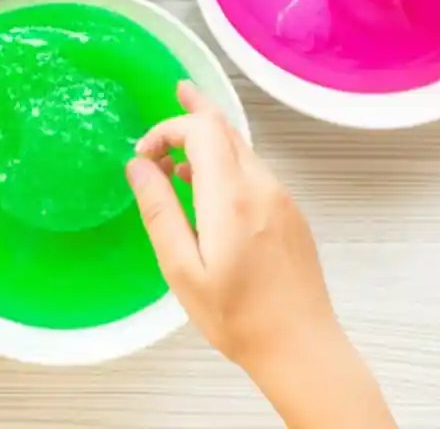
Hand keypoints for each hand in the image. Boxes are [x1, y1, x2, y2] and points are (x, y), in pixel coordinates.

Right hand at [127, 82, 394, 427]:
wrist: (301, 346)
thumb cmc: (236, 316)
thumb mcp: (182, 269)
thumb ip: (159, 211)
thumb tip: (139, 166)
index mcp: (230, 196)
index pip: (203, 129)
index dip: (169, 129)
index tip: (143, 155)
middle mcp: (261, 187)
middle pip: (228, 128)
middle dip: (195, 111)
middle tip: (175, 93)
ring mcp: (281, 199)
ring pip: (242, 149)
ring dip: (209, 141)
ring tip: (177, 153)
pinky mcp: (290, 214)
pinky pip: (254, 172)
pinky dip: (226, 164)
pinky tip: (206, 188)